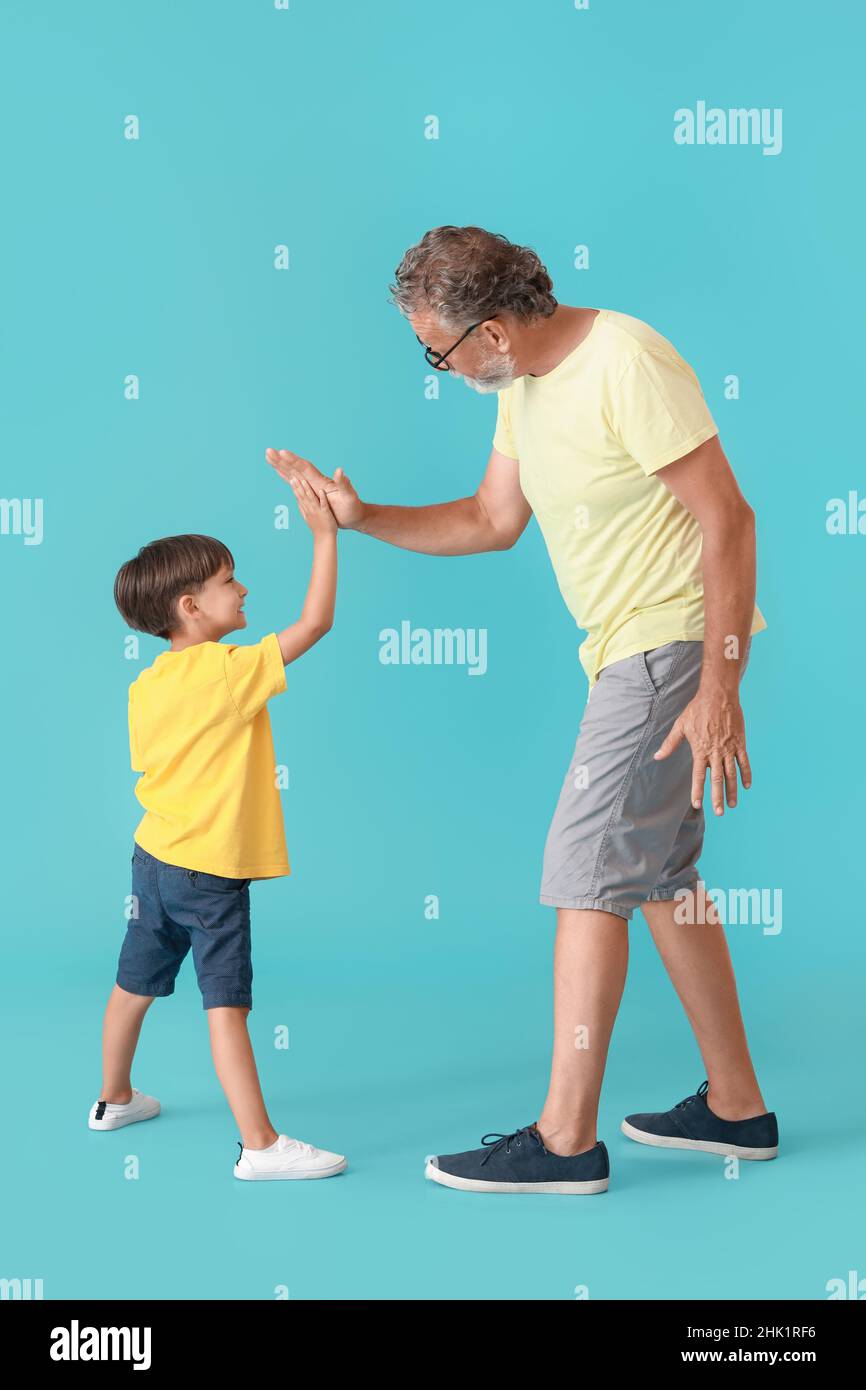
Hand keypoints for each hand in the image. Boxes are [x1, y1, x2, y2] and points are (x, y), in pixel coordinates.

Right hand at [266, 448, 364, 528]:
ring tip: (269, 456)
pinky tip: (281, 472)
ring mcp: (313, 486)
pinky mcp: (311, 493)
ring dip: (281, 465)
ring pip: (293, 473)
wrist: (355, 515)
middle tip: (268, 450)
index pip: (305, 468)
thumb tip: (339, 470)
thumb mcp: (350, 496)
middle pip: (296, 467)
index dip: (293, 460)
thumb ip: (344, 484)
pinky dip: (286, 476)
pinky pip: (295, 483)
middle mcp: (315, 481)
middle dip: (282, 460)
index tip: (281, 452)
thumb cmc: (353, 508)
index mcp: (321, 481)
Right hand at [288, 472, 336, 536]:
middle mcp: (310, 509)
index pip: (298, 495)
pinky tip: (321, 491)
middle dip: (296, 486)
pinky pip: (324, 504)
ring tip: (301, 481)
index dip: (294, 487)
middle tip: (291, 476)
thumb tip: (298, 500)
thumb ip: (303, 507)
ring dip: (306, 490)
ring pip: (311, 498)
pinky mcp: (326, 513)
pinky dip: (322, 498)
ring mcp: (317, 511)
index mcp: (306, 508)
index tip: (289, 477)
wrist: (325, 539)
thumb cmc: (318, 528)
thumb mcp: (307, 517)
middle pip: (302, 495)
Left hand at [653, 687, 751, 815]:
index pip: (698, 776)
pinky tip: (746, 786)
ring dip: (732, 790)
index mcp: (700, 750)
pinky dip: (746, 774)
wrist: (718, 696)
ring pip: (732, 774)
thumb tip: (657, 756)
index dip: (698, 791)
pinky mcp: (740, 743)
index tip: (697, 804)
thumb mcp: (680, 726)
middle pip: (717, 780)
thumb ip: (670, 743)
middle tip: (719, 813)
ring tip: (732, 805)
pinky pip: (744, 762)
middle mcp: (716, 752)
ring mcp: (729, 748)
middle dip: (717, 797)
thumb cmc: (697, 710)